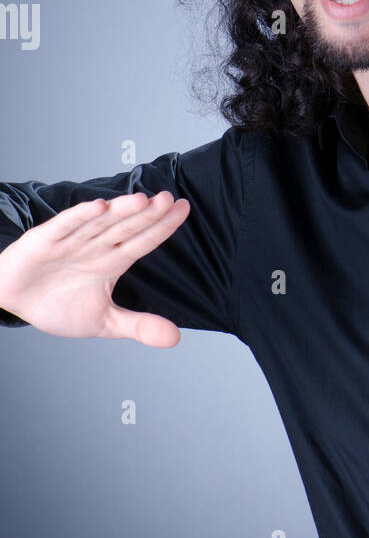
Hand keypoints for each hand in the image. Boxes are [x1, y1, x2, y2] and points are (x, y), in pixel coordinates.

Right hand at [0, 192, 189, 345]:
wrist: (14, 302)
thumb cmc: (57, 304)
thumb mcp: (104, 322)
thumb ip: (138, 326)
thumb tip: (175, 337)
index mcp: (112, 261)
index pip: (143, 241)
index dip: (162, 226)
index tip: (184, 209)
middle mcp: (95, 246)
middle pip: (126, 227)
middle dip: (148, 214)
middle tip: (169, 200)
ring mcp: (71, 241)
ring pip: (100, 223)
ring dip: (120, 211)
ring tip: (142, 200)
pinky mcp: (44, 241)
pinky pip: (65, 226)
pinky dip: (80, 217)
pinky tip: (98, 207)